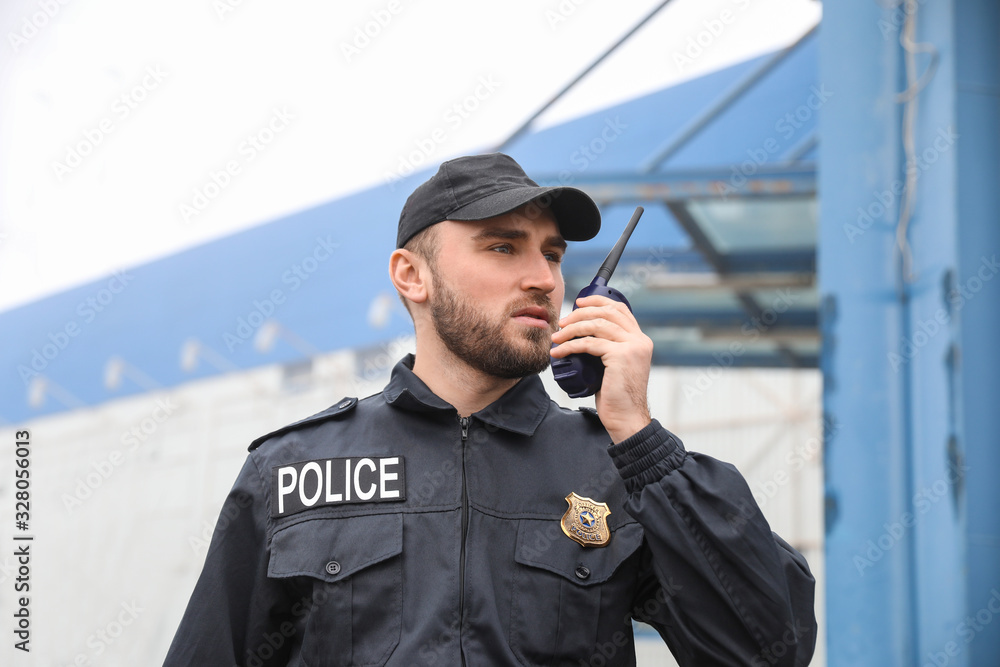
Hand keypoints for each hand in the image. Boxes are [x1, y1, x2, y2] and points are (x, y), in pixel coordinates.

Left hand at [550, 294, 652, 442]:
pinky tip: (559, 351)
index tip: (579, 303)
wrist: (626, 418)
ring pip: (596, 325)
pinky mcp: (621, 356)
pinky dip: (570, 345)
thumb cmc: (616, 397)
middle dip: (581, 313)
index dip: (599, 301)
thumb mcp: (615, 367)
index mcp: (640, 340)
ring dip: (571, 329)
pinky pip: (590, 343)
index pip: (620, 309)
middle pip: (607, 312)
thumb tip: (584, 336)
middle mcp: (639, 340)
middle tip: (562, 321)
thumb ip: (608, 349)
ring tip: (556, 337)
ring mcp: (632, 347)